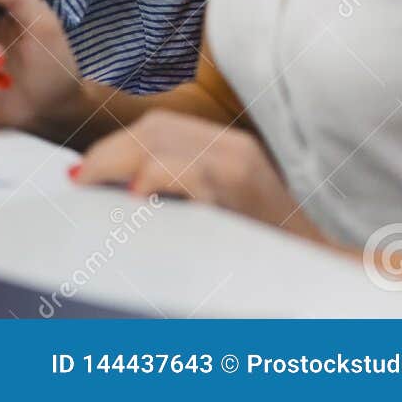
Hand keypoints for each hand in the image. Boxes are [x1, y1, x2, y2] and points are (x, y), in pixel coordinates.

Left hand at [73, 112, 319, 234]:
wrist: (324, 273)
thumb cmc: (262, 251)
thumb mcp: (218, 212)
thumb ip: (176, 191)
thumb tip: (117, 191)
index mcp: (225, 147)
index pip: (156, 129)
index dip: (113, 146)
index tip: (82, 171)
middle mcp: (233, 147)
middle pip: (153, 130)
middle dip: (108, 153)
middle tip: (78, 180)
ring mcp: (240, 162)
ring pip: (163, 141)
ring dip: (119, 162)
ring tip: (92, 185)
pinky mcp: (243, 183)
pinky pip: (189, 169)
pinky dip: (156, 177)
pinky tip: (135, 195)